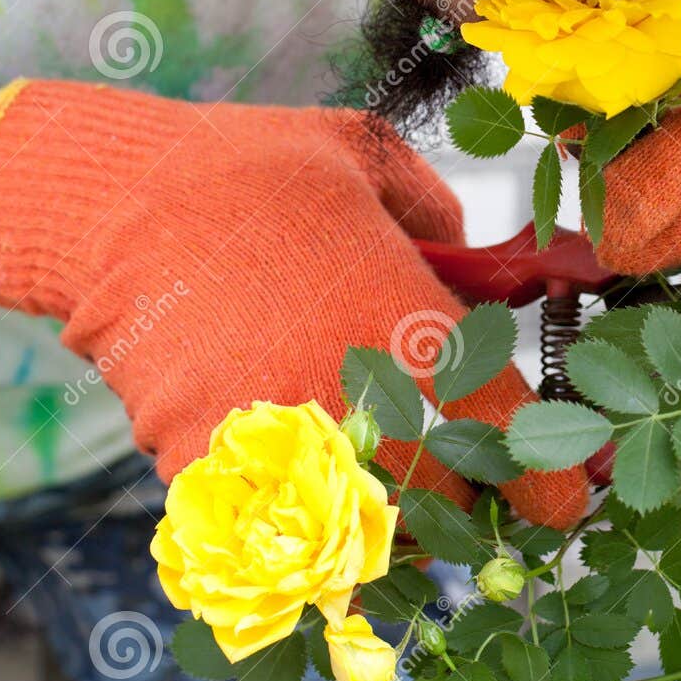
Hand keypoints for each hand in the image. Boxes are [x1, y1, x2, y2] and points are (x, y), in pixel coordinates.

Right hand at [0, 80, 589, 527]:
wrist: (115, 199)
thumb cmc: (249, 168)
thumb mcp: (365, 158)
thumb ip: (435, 216)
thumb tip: (474, 262)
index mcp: (408, 317)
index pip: (502, 428)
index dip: (544, 477)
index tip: (565, 502)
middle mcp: (354, 392)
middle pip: (440, 493)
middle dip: (462, 496)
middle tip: (463, 478)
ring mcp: (281, 437)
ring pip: (359, 522)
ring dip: (385, 513)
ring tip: (382, 478)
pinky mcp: (208, 463)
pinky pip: (275, 516)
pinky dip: (297, 508)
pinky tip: (299, 471)